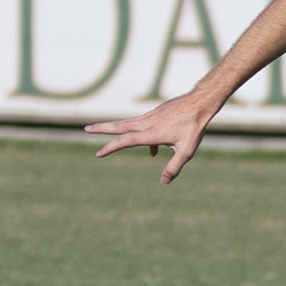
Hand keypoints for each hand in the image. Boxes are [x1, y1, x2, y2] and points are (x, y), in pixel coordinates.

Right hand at [85, 94, 221, 183]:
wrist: (200, 103)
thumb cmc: (193, 128)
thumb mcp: (186, 151)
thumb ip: (174, 167)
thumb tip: (163, 182)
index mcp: (150, 133)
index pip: (125, 141)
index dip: (110, 148)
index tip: (98, 153)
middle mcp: (147, 123)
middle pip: (119, 126)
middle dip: (102, 128)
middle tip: (86, 128)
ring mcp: (151, 116)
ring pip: (129, 123)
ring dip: (118, 130)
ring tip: (112, 142)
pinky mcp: (157, 113)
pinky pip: (144, 125)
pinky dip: (142, 136)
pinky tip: (155, 150)